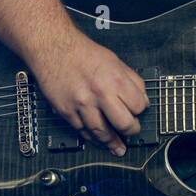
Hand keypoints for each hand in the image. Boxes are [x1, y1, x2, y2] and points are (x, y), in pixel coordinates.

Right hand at [30, 30, 147, 155]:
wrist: (53, 48)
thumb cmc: (82, 53)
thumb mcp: (115, 61)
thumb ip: (131, 80)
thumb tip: (142, 99)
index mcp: (115, 79)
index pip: (139, 106)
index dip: (141, 110)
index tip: (139, 112)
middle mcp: (100, 93)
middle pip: (123, 124)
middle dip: (131, 131)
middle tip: (132, 132)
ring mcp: (82, 104)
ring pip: (102, 133)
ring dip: (112, 142)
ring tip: (118, 147)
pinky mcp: (67, 111)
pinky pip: (82, 131)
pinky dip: (92, 137)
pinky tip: (98, 140)